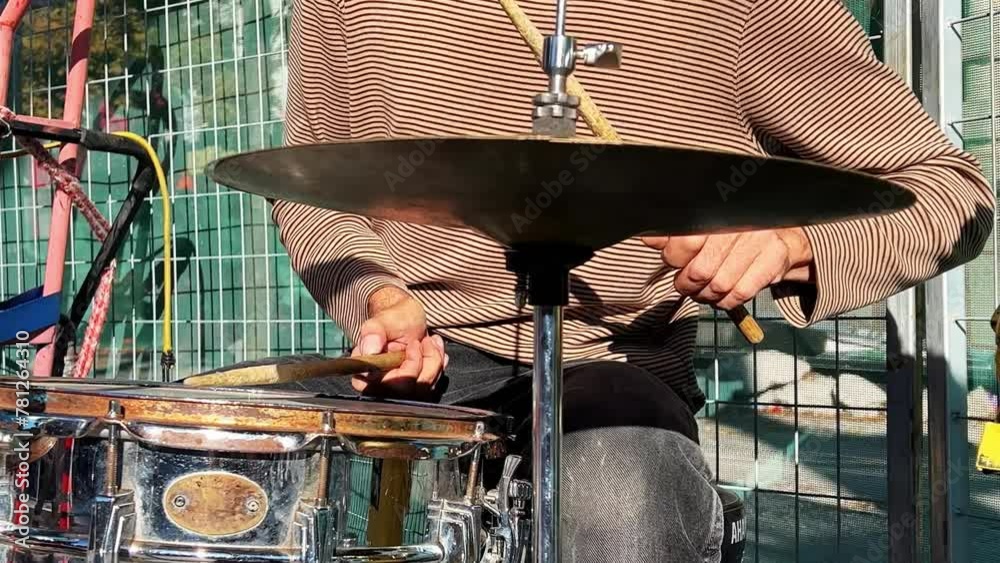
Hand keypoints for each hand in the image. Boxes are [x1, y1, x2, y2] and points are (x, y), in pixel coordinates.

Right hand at [351, 286, 447, 397]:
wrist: (406, 318)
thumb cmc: (393, 320)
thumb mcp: (382, 321)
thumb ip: (373, 333)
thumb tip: (370, 349)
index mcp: (365, 374)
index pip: (390, 386)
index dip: (409, 368)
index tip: (413, 345)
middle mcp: (380, 386)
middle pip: (411, 389)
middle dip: (426, 362)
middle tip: (425, 341)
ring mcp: (398, 389)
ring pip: (425, 387)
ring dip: (434, 361)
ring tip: (429, 342)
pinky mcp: (414, 388)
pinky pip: (433, 384)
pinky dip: (438, 364)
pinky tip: (433, 350)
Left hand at [641, 228, 813, 309]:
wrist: (779, 236)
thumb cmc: (732, 232)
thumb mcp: (702, 226)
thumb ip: (674, 232)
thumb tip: (649, 237)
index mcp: (717, 211)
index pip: (686, 240)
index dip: (674, 257)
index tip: (674, 261)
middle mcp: (740, 223)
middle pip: (701, 269)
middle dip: (687, 282)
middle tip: (685, 283)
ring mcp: (760, 241)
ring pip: (720, 285)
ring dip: (705, 295)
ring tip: (701, 291)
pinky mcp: (774, 261)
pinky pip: (740, 293)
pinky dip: (725, 301)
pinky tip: (721, 296)